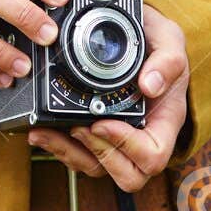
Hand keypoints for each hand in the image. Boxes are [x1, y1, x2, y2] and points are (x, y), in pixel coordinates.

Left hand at [28, 4, 188, 191]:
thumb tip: (150, 85)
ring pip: (96, 168)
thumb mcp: (169, 40)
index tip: (102, 122)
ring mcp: (118, 139)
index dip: (127, 146)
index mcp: (165, 121)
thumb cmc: (156, 42)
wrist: (136, 35)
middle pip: (127, 175)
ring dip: (68, 154)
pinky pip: (78, 156)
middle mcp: (143, 137)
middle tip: (76, 128)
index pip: (153, 156)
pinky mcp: (95, 134)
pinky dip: (57, 147)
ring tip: (46, 132)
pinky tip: (41, 130)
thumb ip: (168, 60)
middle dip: (97, 154)